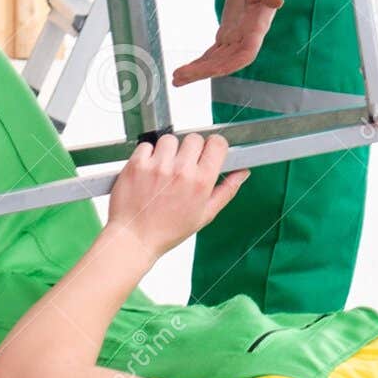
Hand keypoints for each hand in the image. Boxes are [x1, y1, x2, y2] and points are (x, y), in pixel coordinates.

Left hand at [105, 132, 249, 259]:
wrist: (134, 238)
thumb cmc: (168, 230)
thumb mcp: (205, 214)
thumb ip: (226, 190)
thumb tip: (242, 173)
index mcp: (201, 182)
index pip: (217, 143)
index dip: (214, 146)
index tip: (209, 151)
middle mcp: (181, 171)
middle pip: (194, 138)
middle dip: (191, 149)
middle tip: (183, 165)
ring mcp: (158, 166)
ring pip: (170, 139)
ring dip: (168, 151)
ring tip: (163, 170)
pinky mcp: (137, 164)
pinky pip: (147, 145)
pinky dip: (147, 154)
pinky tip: (148, 171)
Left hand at [172, 0, 288, 86]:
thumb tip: (277, 0)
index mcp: (258, 26)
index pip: (245, 53)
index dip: (229, 64)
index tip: (210, 71)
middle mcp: (248, 36)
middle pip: (226, 62)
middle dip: (203, 71)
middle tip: (178, 78)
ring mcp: (237, 36)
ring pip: (217, 60)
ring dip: (198, 71)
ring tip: (176, 79)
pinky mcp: (229, 32)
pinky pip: (214, 52)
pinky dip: (201, 62)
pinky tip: (186, 70)